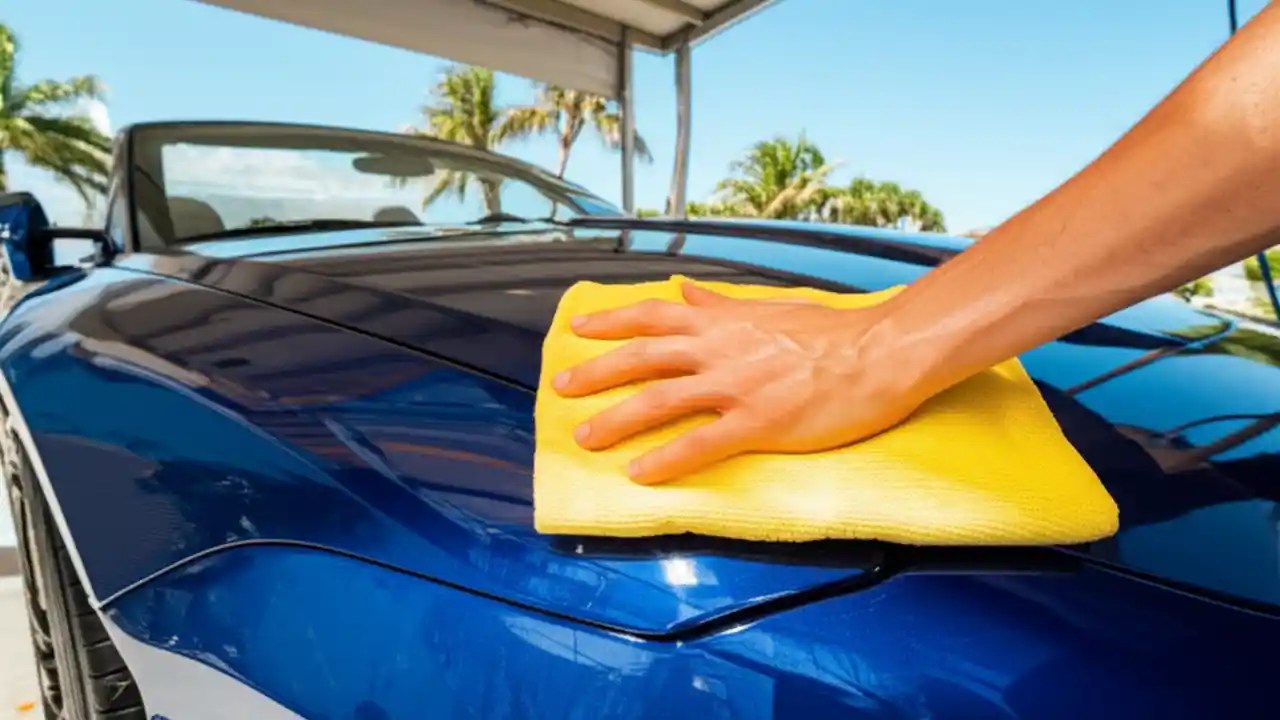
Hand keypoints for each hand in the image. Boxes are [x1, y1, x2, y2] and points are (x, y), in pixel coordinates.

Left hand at [553, 281, 930, 483]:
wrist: (878, 354)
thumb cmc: (831, 333)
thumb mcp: (769, 308)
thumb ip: (721, 305)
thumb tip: (686, 290)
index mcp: (722, 323)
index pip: (652, 315)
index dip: (610, 322)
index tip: (578, 330)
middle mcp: (718, 351)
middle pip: (642, 359)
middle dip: (596, 374)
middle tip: (561, 389)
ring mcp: (735, 387)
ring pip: (660, 402)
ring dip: (617, 421)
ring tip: (586, 438)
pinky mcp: (757, 423)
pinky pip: (701, 444)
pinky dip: (666, 459)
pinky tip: (639, 473)